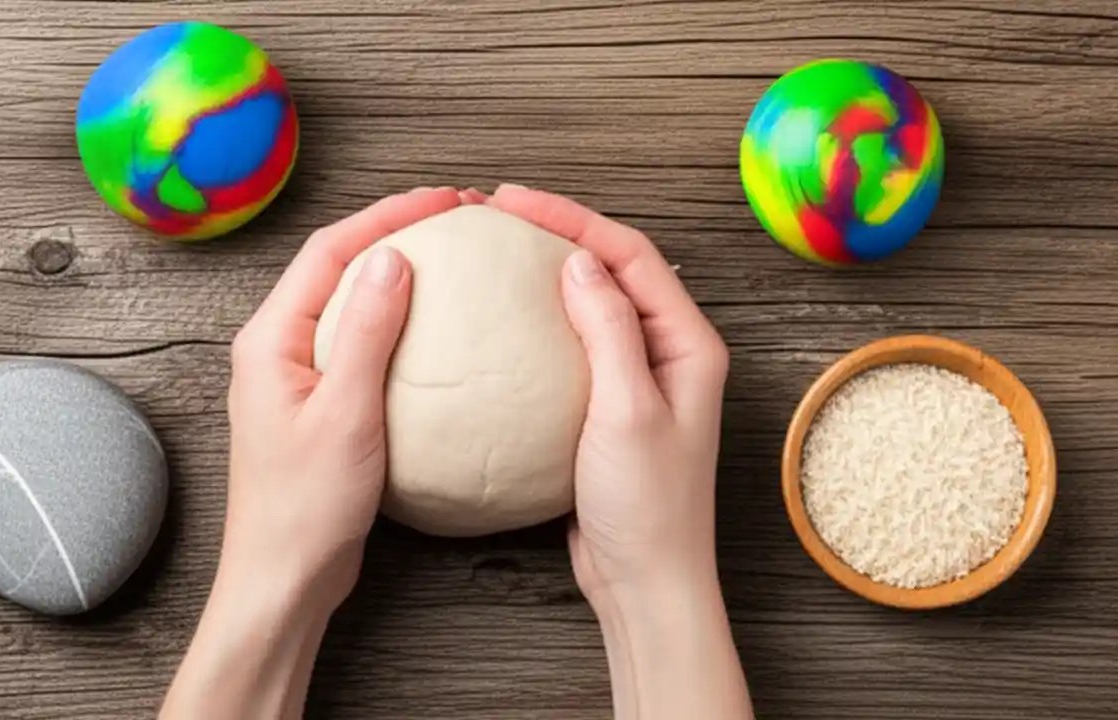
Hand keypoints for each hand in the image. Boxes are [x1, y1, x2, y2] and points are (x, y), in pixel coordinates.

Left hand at [162, 187, 470, 719]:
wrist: (284, 578)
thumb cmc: (306, 507)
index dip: (387, 215)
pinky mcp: (318, 405)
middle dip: (392, 232)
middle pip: (336, 266)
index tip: (443, 200)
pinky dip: (396, 323)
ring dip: (394, 274)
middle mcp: (276, 348)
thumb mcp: (346, 414)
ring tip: (448, 257)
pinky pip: (359, 344)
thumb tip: (392, 258)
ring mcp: (296, 377)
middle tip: (451, 217)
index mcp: (270, 340)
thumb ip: (369, 333)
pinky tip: (434, 330)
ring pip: (348, 303)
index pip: (330, 251)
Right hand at [488, 185, 751, 719]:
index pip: (630, 255)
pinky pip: (574, 344)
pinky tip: (503, 321)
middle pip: (612, 267)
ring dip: (548, 271)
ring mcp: (637, 378)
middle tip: (499, 213)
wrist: (645, 581)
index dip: (572, 218)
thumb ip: (608, 329)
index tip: (514, 201)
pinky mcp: (607, 406)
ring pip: (592, 301)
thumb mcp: (627, 410)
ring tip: (499, 250)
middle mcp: (668, 352)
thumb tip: (579, 260)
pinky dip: (540, 320)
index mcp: (688, 343)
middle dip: (559, 231)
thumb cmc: (649, 507)